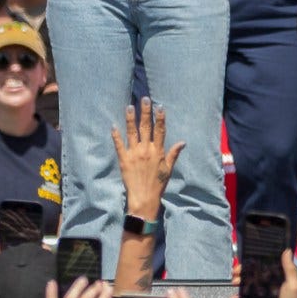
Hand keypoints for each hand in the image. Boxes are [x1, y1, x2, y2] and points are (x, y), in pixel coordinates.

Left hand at [112, 98, 183, 220]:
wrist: (144, 198)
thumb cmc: (158, 184)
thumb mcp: (168, 169)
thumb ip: (173, 154)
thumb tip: (182, 142)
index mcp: (158, 151)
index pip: (160, 130)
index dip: (159, 117)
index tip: (159, 106)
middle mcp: (146, 150)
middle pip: (146, 127)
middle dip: (145, 112)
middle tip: (144, 99)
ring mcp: (134, 154)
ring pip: (132, 132)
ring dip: (130, 119)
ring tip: (129, 106)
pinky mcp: (124, 160)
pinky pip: (119, 145)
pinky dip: (116, 135)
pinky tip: (114, 126)